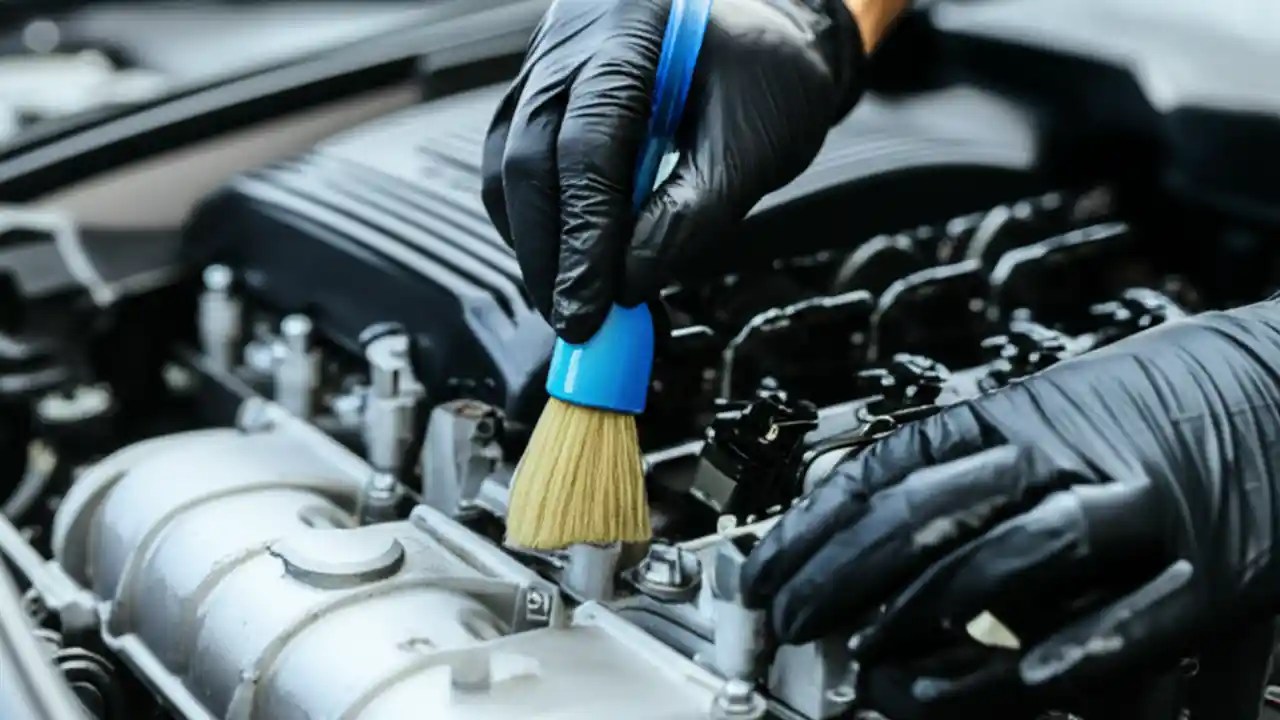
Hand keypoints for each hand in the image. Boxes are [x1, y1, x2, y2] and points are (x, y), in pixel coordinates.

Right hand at [481, 0, 866, 341]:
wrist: (770, 35)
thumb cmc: (770, 75)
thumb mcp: (752, 150)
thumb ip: (689, 219)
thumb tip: (627, 283)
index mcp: (631, 30)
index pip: (585, 147)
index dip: (583, 239)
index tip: (591, 306)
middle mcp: (575, 38)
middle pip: (526, 157)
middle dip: (546, 254)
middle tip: (573, 320)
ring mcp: (551, 61)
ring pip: (507, 163)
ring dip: (534, 243)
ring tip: (573, 299)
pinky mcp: (544, 90)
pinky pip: (515, 160)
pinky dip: (536, 219)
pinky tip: (566, 258)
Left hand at [739, 299, 1279, 713]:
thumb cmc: (1152, 407)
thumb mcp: (1045, 418)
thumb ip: (964, 470)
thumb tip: (853, 522)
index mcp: (1015, 418)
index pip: (886, 467)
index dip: (812, 526)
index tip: (765, 571)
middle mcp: (1065, 455)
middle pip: (926, 511)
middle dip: (840, 574)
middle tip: (789, 618)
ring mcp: (1134, 510)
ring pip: (1010, 558)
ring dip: (924, 613)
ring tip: (864, 657)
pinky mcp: (1202, 572)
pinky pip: (1123, 619)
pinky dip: (1058, 654)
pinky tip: (999, 681)